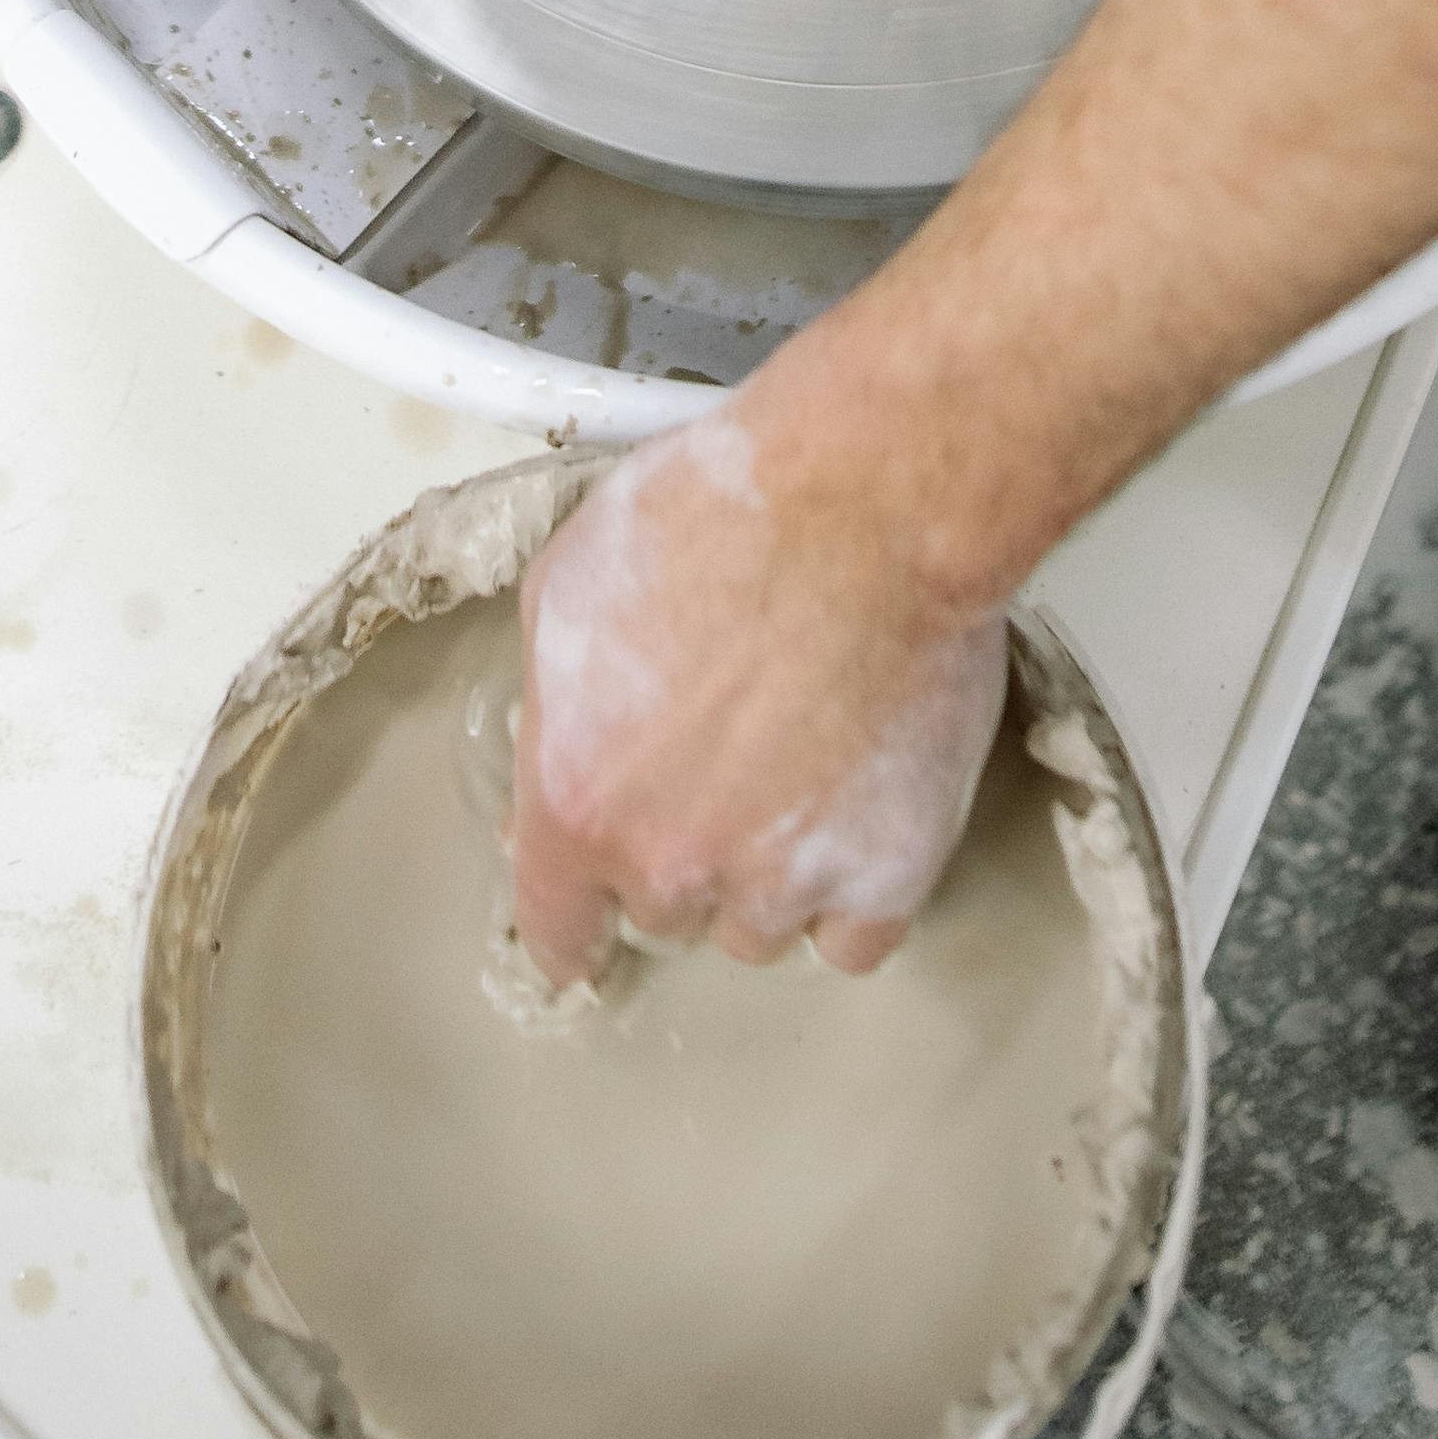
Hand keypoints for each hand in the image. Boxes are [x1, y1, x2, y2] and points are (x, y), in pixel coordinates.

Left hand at [508, 395, 1007, 986]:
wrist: (867, 501)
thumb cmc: (718, 515)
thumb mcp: (567, 584)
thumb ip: (552, 704)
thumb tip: (554, 760)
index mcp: (577, 798)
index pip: (554, 923)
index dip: (574, 919)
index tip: (588, 924)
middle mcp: (672, 861)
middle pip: (664, 911)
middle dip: (682, 847)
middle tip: (725, 754)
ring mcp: (783, 881)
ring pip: (757, 930)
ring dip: (767, 872)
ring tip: (802, 763)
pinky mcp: (885, 876)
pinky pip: (853, 937)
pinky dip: (852, 890)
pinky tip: (857, 816)